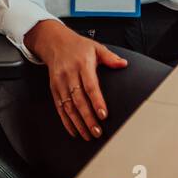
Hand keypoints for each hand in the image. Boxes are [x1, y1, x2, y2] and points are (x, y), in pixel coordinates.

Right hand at [24, 20, 126, 139]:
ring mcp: (60, 83)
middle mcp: (69, 74)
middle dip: (88, 118)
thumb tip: (123, 64)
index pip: (90, 86)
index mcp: (82, 64)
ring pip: (69, 107)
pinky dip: (66, 121)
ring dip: (78, 123)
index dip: (97, 101)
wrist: (54, 42)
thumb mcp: (96, 47)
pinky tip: (74, 131)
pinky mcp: (54, 89)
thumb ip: (110, 57)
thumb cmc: (77, 46)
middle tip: (97, 131)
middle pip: (79, 100)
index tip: (103, 114)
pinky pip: (60, 108)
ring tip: (88, 135)